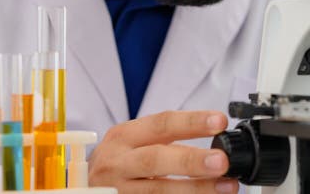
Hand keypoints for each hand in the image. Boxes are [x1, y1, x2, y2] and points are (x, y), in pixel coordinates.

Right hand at [88, 110, 237, 193]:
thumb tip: (215, 142)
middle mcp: (118, 162)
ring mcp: (118, 189)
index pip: (160, 124)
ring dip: (194, 189)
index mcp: (124, 136)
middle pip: (156, 159)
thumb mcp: (132, 144)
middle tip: (222, 161)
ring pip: (157, 190)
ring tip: (226, 187)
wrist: (84, 189)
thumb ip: (165, 141)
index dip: (191, 122)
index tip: (219, 121)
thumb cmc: (117, 164)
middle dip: (191, 160)